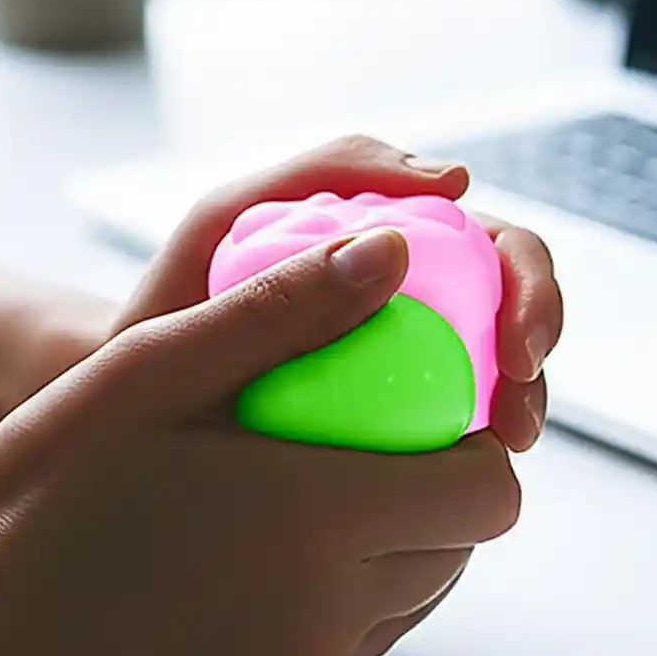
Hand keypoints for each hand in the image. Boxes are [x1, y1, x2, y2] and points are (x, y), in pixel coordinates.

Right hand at [0, 223, 521, 655]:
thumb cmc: (51, 496)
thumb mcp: (150, 372)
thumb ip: (281, 310)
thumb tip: (392, 248)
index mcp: (321, 521)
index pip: (487, 492)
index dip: (472, 449)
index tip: (422, 416)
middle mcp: (333, 615)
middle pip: (461, 545)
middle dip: (434, 490)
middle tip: (354, 449)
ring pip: (419, 597)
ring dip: (395, 545)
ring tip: (303, 504)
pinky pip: (363, 647)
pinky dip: (347, 603)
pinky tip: (268, 567)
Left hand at [118, 135, 562, 451]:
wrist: (118, 400)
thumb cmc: (174, 299)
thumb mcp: (230, 215)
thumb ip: (324, 169)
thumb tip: (458, 182)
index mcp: (388, 241)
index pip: (494, 246)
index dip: (530, 288)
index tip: (518, 347)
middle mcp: (410, 299)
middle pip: (511, 310)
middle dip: (538, 353)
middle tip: (520, 414)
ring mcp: (403, 363)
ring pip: (496, 378)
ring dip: (522, 407)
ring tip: (504, 449)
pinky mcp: (387, 426)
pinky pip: (447, 437)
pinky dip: (468, 457)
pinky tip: (457, 485)